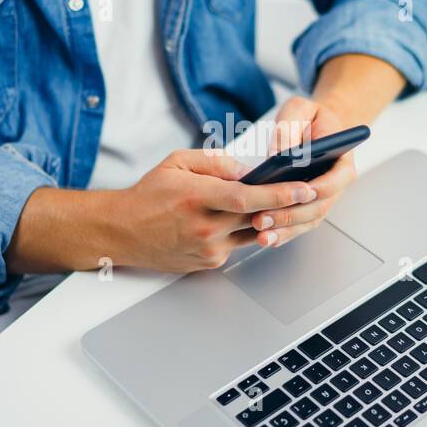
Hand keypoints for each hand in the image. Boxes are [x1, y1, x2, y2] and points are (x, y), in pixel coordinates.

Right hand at [109, 149, 317, 270]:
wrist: (122, 231)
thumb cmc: (149, 195)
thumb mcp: (177, 162)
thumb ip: (215, 163)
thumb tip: (247, 171)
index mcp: (197, 197)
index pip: (247, 198)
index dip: (280, 194)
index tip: (304, 188)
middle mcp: (204, 227)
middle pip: (256, 218)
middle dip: (284, 206)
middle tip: (305, 192)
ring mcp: (208, 249)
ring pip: (251, 233)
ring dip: (265, 220)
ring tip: (273, 204)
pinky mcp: (208, 263)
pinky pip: (236, 245)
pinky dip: (240, 231)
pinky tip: (235, 220)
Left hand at [249, 95, 357, 247]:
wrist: (315, 129)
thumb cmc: (309, 118)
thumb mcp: (300, 110)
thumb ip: (290, 127)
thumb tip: (278, 153)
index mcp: (342, 162)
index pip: (336, 180)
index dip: (320, 188)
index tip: (301, 192)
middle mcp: (334, 185)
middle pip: (318, 207)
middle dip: (291, 215)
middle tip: (265, 218)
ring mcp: (321, 199)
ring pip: (306, 221)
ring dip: (285, 230)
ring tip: (261, 235)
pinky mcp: (306, 207)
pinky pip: (297, 225)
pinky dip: (282, 233)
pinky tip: (264, 237)